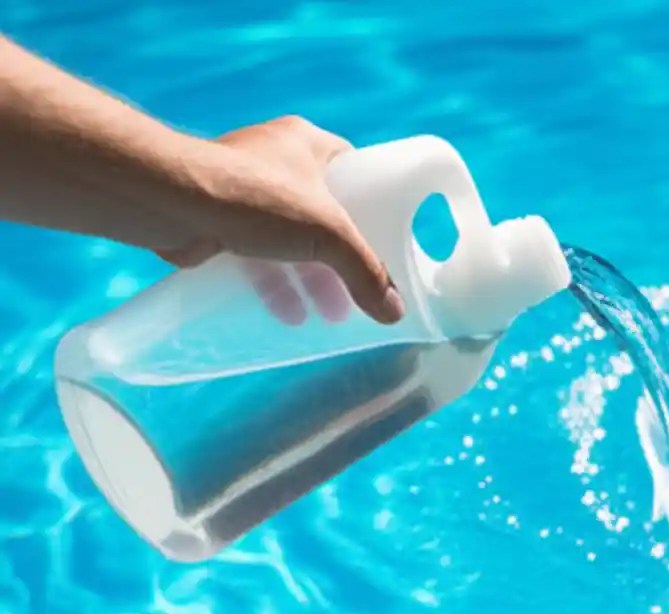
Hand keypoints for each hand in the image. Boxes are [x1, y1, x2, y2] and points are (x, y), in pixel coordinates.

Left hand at [154, 116, 404, 324]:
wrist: (170, 201)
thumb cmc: (255, 198)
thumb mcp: (326, 234)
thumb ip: (364, 272)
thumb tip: (394, 312)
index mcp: (307, 142)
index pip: (354, 167)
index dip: (373, 202)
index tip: (384, 236)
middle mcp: (275, 157)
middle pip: (321, 211)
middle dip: (337, 256)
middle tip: (355, 288)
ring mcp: (242, 186)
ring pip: (287, 235)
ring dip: (306, 274)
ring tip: (325, 312)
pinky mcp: (216, 215)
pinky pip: (254, 250)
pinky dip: (271, 280)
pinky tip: (285, 312)